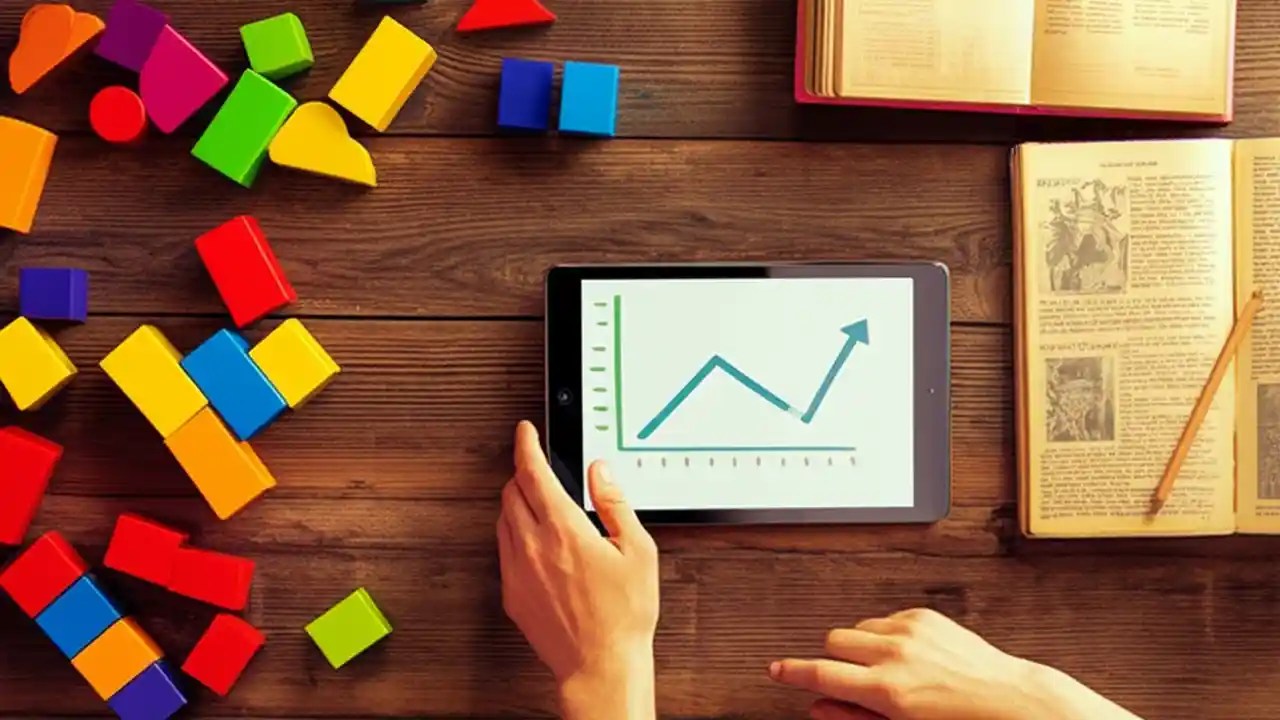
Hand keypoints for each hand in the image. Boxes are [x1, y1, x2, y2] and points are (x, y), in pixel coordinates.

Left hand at [498, 421, 659, 719]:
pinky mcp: (512, 593)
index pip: (532, 472)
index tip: (525, 433)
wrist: (599, 666)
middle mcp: (533, 546)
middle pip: (511, 491)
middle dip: (523, 472)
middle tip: (538, 468)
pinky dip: (515, 534)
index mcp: (563, 529)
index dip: (525, 445)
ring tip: (539, 505)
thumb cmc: (622, 616)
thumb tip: (600, 473)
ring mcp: (517, 571)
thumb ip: (614, 504)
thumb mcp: (637, 551)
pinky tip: (536, 544)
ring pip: (503, 519)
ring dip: (517, 502)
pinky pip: (504, 550)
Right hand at [770, 608, 1142, 719]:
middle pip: (833, 640)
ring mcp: (911, 631)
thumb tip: (820, 709)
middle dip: (832, 659)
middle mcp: (895, 654)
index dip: (791, 671)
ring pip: (858, 626)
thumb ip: (854, 717)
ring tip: (878, 669)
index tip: (776, 669)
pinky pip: (886, 617)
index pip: (821, 674)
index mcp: (886, 690)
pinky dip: (885, 634)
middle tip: (844, 677)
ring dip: (859, 645)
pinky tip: (903, 655)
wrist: (1011, 702)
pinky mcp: (925, 616)